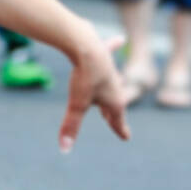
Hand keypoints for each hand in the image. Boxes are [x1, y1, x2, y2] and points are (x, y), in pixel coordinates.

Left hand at [59, 26, 130, 152]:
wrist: (86, 47)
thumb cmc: (84, 77)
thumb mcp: (76, 105)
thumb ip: (71, 126)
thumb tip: (64, 149)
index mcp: (114, 101)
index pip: (117, 121)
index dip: (120, 130)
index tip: (125, 138)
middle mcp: (115, 86)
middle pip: (114, 103)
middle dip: (113, 114)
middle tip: (112, 121)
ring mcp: (110, 69)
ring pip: (112, 81)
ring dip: (113, 88)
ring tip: (114, 90)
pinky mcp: (102, 53)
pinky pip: (109, 50)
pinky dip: (113, 45)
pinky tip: (120, 40)